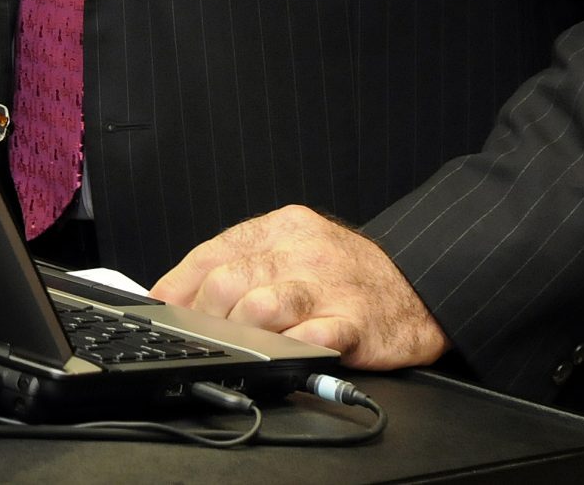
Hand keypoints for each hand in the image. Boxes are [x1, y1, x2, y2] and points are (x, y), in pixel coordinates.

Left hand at [151, 204, 447, 370]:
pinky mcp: (356, 322)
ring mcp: (329, 286)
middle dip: (206, 317)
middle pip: (229, 281)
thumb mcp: (292, 252)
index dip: (178, 287)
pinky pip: (309, 338)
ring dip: (242, 334)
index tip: (162, 310)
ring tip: (242, 345)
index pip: (211, 252)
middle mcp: (303, 250)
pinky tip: (281, 354)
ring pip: (261, 307)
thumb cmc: (346, 275)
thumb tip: (174, 294)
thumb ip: (240, 265)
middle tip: (208, 337)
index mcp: (281, 228)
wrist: (422, 287)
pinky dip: (286, 350)